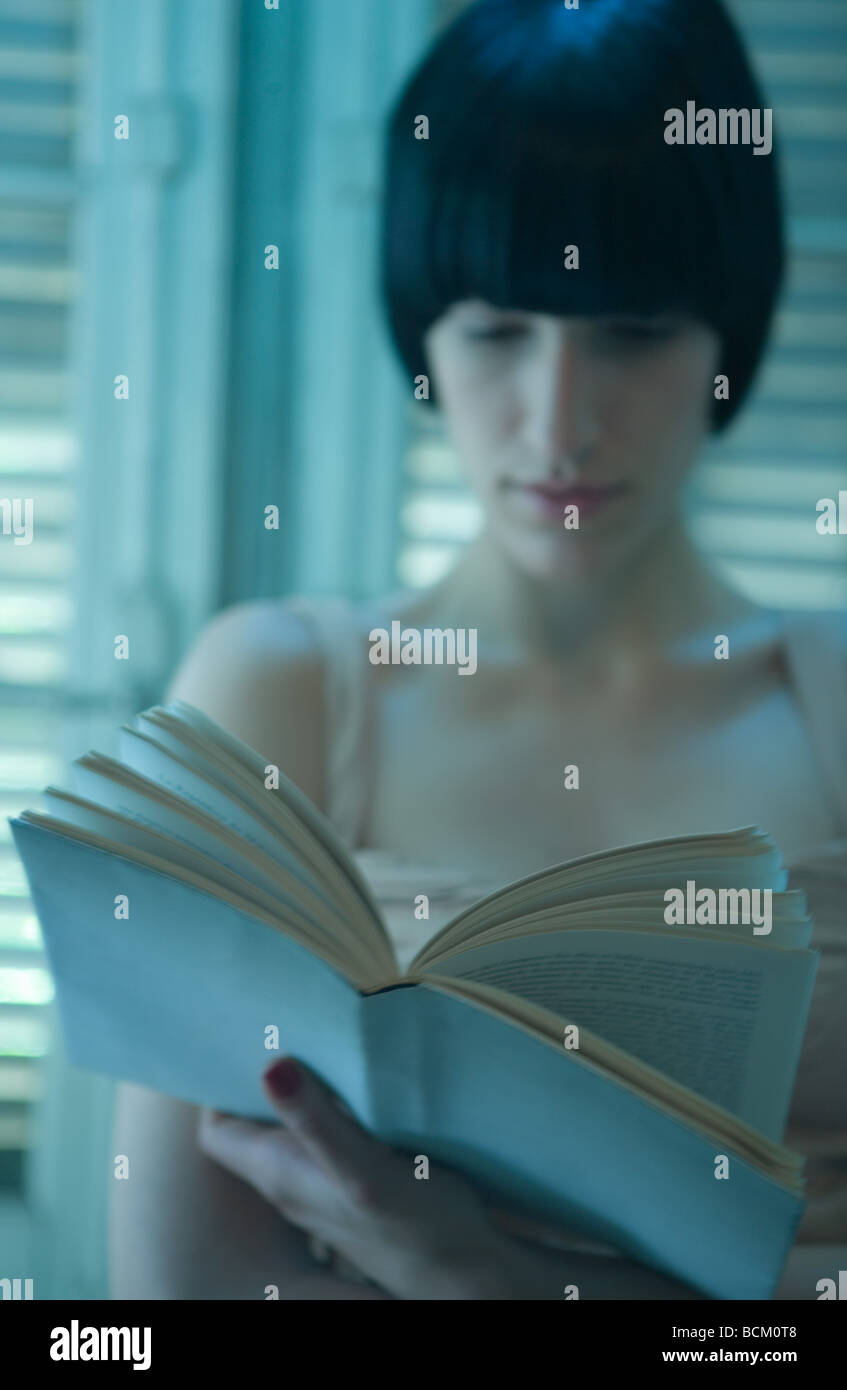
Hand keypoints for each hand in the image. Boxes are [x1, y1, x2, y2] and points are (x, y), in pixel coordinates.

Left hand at [197, 1056, 509, 1299]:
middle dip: (259, 1080)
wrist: (465, 1278)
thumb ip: (315, 1120)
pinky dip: (327, 1109)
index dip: (219, 1086)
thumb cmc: (417, 1226)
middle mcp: (289, 1183)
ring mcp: (320, 1188)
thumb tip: (269, 1067)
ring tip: (317, 1046)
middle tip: (283, 1029)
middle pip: (249, 1126)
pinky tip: (355, 1089)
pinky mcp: (352, 1188)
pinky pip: (322, 1139)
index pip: (215, 1129)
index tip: (244, 1041)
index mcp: (278, 1173)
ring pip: (287, 1131)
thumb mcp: (363, 1168)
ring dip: (296, 1093)